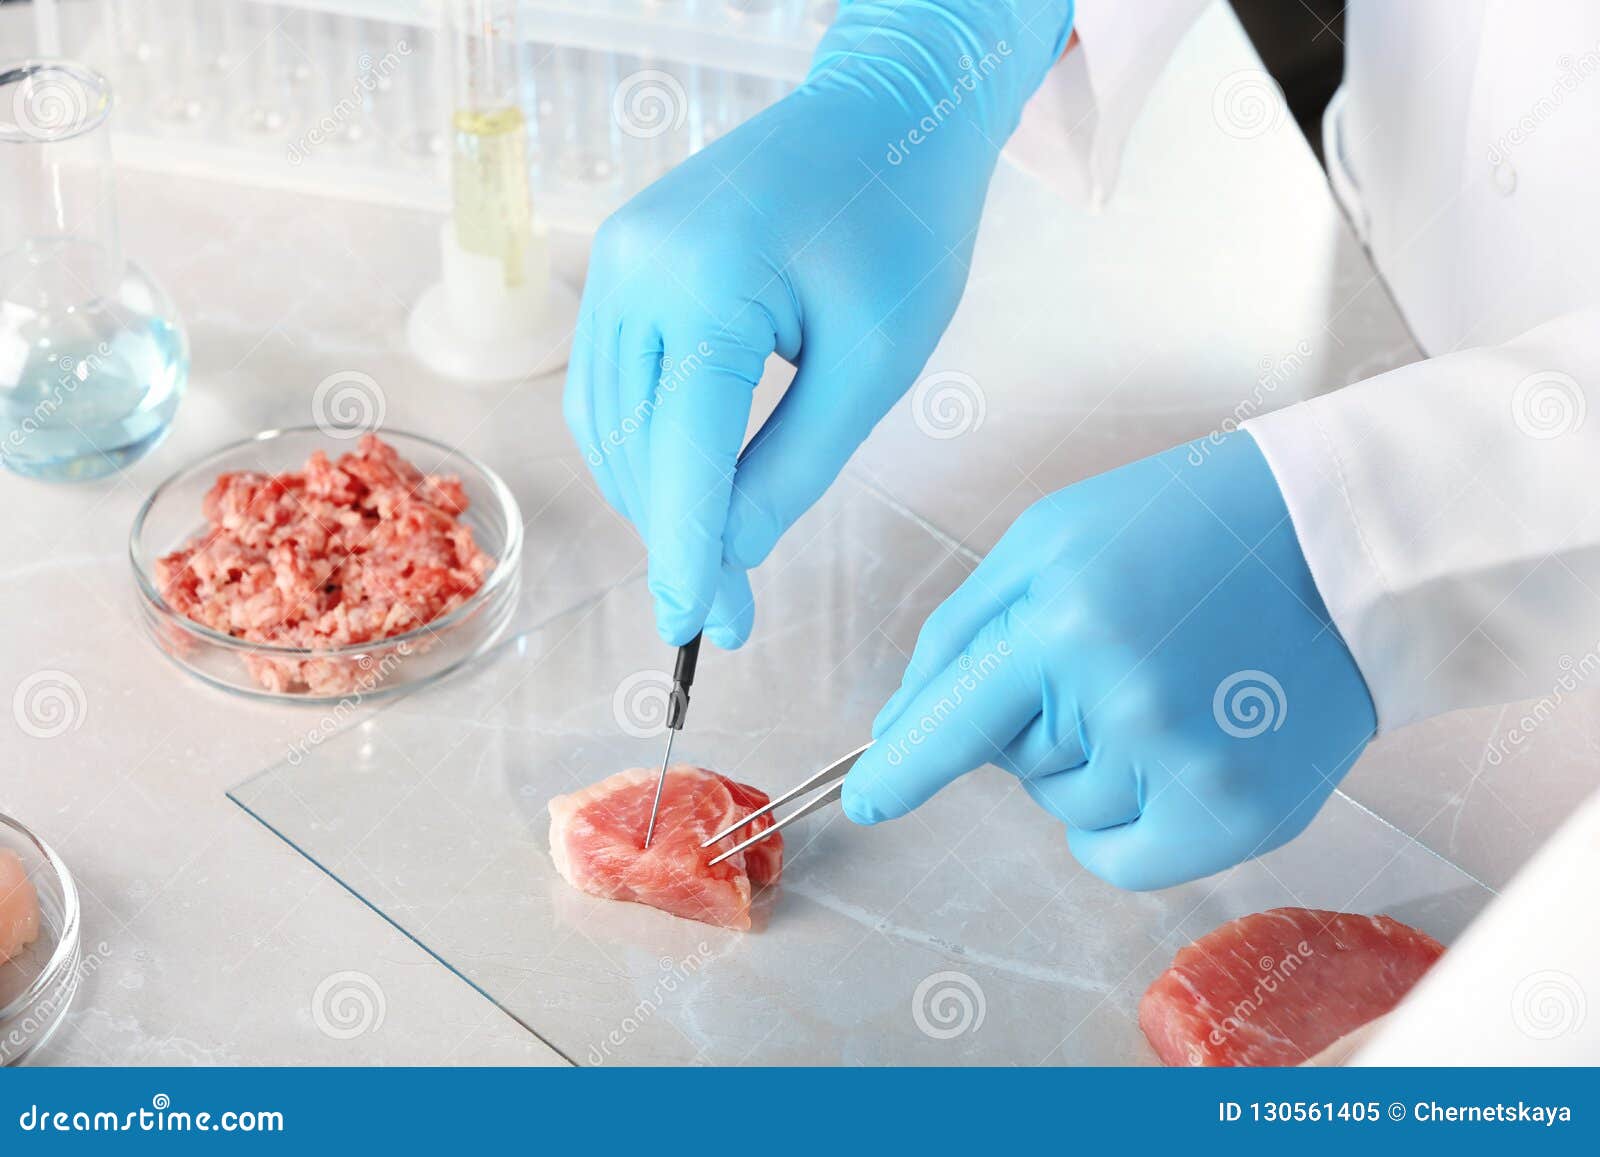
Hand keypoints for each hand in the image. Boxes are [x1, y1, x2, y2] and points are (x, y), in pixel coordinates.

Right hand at [565, 1, 1074, 647]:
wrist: (884, 114)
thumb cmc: (901, 226)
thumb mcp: (872, 363)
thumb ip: (794, 465)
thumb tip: (730, 553)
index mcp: (708, 281)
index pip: (682, 451)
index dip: (686, 552)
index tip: (698, 629)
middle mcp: (637, 268)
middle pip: (634, 445)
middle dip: (675, 538)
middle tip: (725, 613)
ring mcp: (618, 260)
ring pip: (608, 423)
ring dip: (653, 498)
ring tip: (711, 554)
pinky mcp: (622, 263)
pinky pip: (610, 382)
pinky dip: (645, 446)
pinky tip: (689, 484)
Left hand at [844, 431, 1377, 889]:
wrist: (1342, 544)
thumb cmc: (1186, 525)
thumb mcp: (1052, 539)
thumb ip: (964, 630)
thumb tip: (901, 722)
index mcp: (1065, 624)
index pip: (952, 721)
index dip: (901, 767)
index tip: (867, 800)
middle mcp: (1121, 704)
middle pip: (1013, 760)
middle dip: (1038, 718)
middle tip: (1119, 651)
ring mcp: (1186, 766)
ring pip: (1066, 807)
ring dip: (1088, 763)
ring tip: (1163, 687)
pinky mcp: (1240, 815)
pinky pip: (1122, 859)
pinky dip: (1119, 828)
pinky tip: (1158, 764)